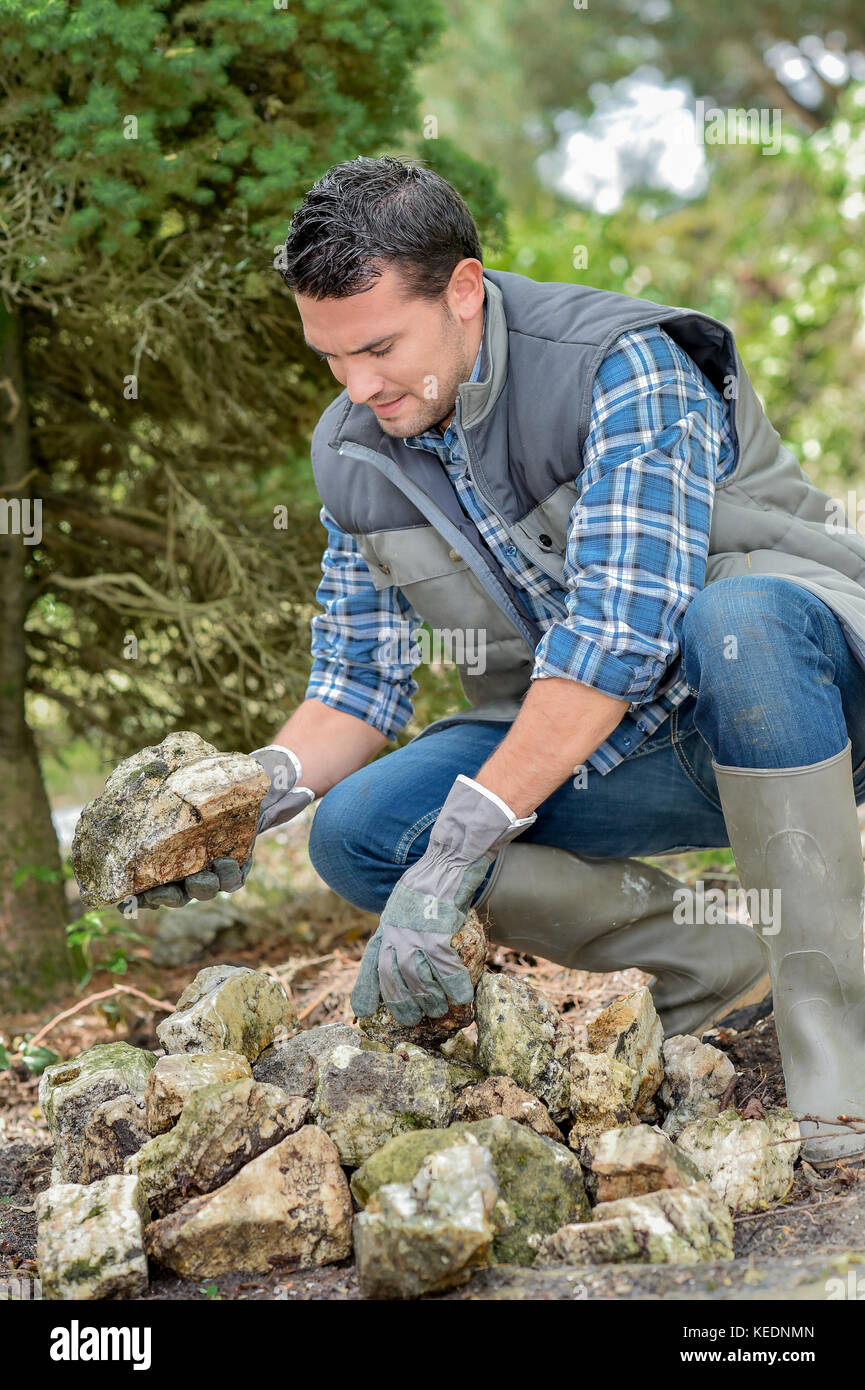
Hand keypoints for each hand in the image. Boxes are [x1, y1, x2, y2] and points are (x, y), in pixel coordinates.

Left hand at [138, 743, 313, 909]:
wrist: (208, 797)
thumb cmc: (239, 800)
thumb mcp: (259, 798)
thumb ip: (278, 800)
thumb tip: (305, 793)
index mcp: (232, 863)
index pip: (232, 879)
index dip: (228, 876)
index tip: (224, 864)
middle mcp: (207, 873)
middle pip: (203, 890)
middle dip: (198, 888)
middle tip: (194, 879)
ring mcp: (181, 875)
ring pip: (175, 893)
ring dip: (166, 895)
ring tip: (156, 892)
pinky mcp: (156, 872)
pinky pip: (148, 888)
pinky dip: (140, 894)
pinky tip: (129, 895)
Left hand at [350, 774, 535, 1023]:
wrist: (450, 857)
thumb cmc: (433, 878)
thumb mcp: (404, 901)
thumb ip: (402, 924)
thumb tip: (409, 949)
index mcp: (385, 925)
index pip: (369, 963)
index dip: (365, 989)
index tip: (362, 1012)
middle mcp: (394, 932)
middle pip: (392, 980)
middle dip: (402, 1005)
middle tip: (415, 1019)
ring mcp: (414, 934)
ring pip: (417, 981)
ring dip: (430, 1001)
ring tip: (440, 1012)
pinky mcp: (436, 934)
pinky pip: (445, 970)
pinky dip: (455, 986)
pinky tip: (463, 996)